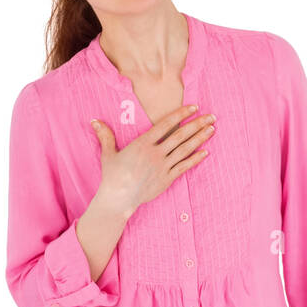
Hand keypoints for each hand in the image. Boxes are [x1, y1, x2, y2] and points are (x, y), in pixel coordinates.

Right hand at [91, 104, 215, 216]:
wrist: (118, 199)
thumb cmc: (112, 175)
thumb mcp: (108, 153)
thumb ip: (105, 135)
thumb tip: (94, 120)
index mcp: (142, 144)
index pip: (166, 125)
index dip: (181, 115)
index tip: (194, 107)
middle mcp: (155, 153)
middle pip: (180, 136)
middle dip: (197, 124)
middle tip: (211, 116)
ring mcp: (162, 166)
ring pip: (185, 150)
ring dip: (200, 139)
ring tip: (212, 129)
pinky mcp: (167, 179)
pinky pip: (184, 167)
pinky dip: (195, 159)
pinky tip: (206, 152)